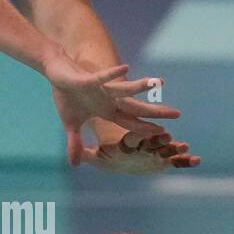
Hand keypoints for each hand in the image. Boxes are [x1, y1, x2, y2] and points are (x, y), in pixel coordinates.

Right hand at [41, 55, 180, 164]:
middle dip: (155, 111)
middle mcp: (109, 99)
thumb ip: (75, 143)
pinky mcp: (88, 80)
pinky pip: (102, 77)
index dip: (145, 128)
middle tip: (177, 114)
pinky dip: (112, 74)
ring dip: (140, 86)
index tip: (164, 134)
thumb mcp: (71, 123)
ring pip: (123, 89)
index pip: (130, 122)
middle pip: (135, 107)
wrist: (57, 73)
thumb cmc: (67, 96)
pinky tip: (125, 68)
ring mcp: (101, 89)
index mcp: (107, 110)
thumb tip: (74, 165)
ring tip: (158, 82)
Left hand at [78, 129, 201, 174]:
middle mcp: (143, 143)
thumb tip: (72, 159)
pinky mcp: (162, 159)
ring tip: (186, 147)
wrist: (121, 157)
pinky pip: (174, 160)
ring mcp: (155, 151)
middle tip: (169, 136)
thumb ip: (86, 155)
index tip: (143, 135)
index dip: (138, 136)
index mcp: (127, 140)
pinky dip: (184, 161)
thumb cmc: (110, 153)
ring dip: (174, 148)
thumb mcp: (98, 156)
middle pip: (151, 140)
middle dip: (160, 141)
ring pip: (165, 148)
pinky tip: (197, 161)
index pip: (131, 137)